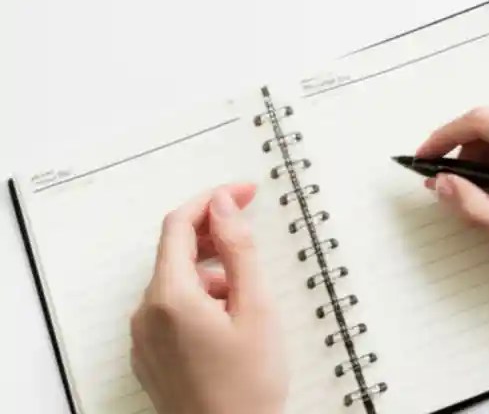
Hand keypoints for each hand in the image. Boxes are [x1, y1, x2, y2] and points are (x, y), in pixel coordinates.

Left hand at [131, 184, 286, 413]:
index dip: (212, 200)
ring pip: (175, 282)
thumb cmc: (248, 387)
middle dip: (213, 232)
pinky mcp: (150, 356)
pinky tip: (229, 318)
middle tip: (251, 223)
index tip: (243, 191)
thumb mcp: (256, 308)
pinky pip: (169, 310)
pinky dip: (199, 298)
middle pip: (174, 252)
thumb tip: (223, 206)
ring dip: (209, 271)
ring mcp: (144, 338)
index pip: (179, 226)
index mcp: (170, 297)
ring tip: (248, 294)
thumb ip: (239, 250)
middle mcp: (147, 314)